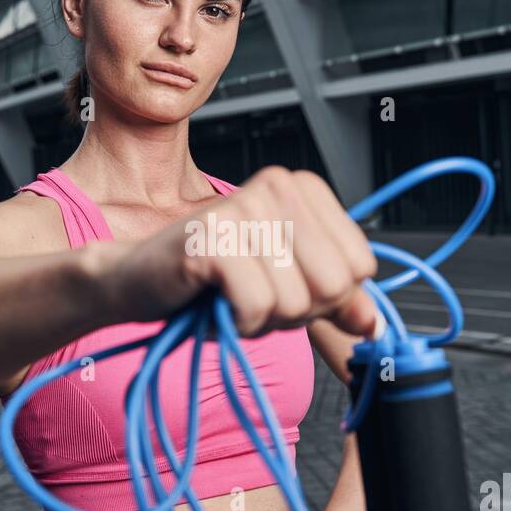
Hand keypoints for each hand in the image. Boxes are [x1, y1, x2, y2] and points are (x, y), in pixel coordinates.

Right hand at [95, 166, 378, 338]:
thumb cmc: (210, 281)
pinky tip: (214, 301)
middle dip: (295, 310)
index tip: (282, 284)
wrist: (136, 280)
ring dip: (261, 318)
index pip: (359, 266)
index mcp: (303, 188)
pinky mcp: (212, 235)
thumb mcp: (285, 288)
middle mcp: (277, 185)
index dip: (325, 296)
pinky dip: (237, 322)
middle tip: (252, 294)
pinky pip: (258, 306)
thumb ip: (334, 301)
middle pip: (333, 285)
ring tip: (229, 296)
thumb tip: (373, 325)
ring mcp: (244, 205)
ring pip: (295, 300)